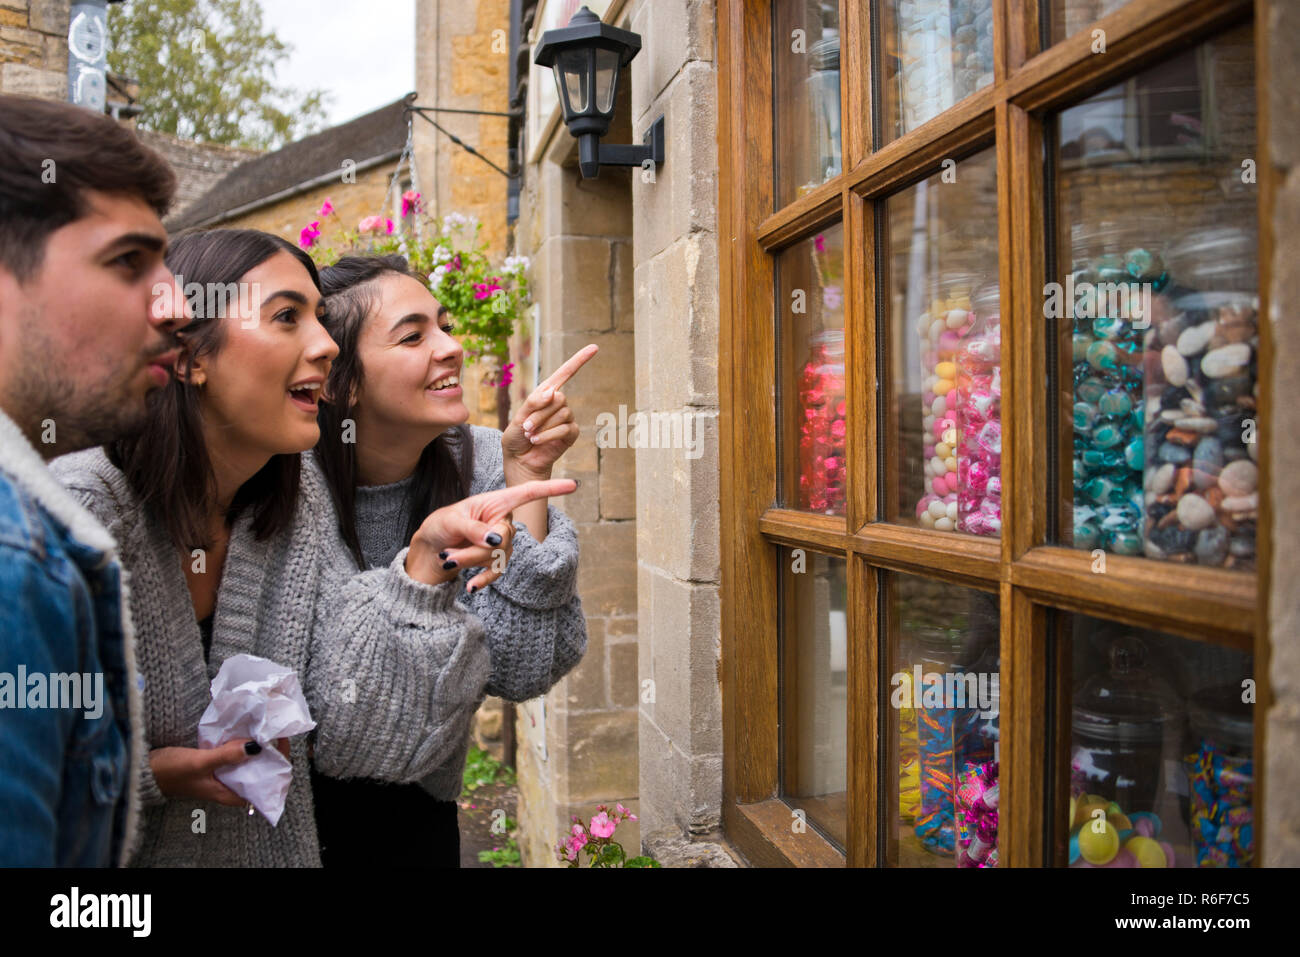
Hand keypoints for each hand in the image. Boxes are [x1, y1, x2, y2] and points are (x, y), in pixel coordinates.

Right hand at [150, 737, 290, 805]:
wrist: (143, 771)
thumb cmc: (170, 772)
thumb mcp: (200, 762)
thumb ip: (227, 755)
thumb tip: (257, 747)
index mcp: (228, 794)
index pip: (264, 786)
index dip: (277, 766)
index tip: (281, 743)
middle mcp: (228, 787)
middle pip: (258, 772)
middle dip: (268, 753)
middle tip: (274, 730)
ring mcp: (221, 776)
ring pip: (246, 762)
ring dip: (255, 748)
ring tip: (264, 727)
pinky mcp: (213, 765)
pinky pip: (233, 756)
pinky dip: (240, 745)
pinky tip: (244, 731)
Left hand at [405, 478, 576, 588]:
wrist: (432, 548)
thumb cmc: (441, 525)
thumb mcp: (452, 521)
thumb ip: (474, 529)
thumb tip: (497, 540)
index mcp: (496, 502)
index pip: (527, 494)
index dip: (551, 489)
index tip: (574, 485)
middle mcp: (504, 520)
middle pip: (505, 538)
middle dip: (476, 550)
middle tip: (448, 555)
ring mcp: (503, 541)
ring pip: (499, 557)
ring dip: (471, 562)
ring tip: (447, 559)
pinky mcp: (497, 560)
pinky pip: (498, 571)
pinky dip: (484, 579)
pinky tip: (471, 586)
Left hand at [501, 344, 597, 478]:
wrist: (520, 460)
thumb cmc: (516, 437)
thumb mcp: (519, 416)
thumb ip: (534, 402)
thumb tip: (552, 392)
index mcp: (546, 394)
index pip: (565, 373)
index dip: (579, 360)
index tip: (594, 347)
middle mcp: (559, 404)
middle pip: (559, 398)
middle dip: (540, 413)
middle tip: (527, 427)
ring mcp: (567, 418)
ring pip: (561, 414)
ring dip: (542, 426)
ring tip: (531, 435)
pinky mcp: (571, 434)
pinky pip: (565, 429)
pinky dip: (549, 435)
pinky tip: (538, 441)